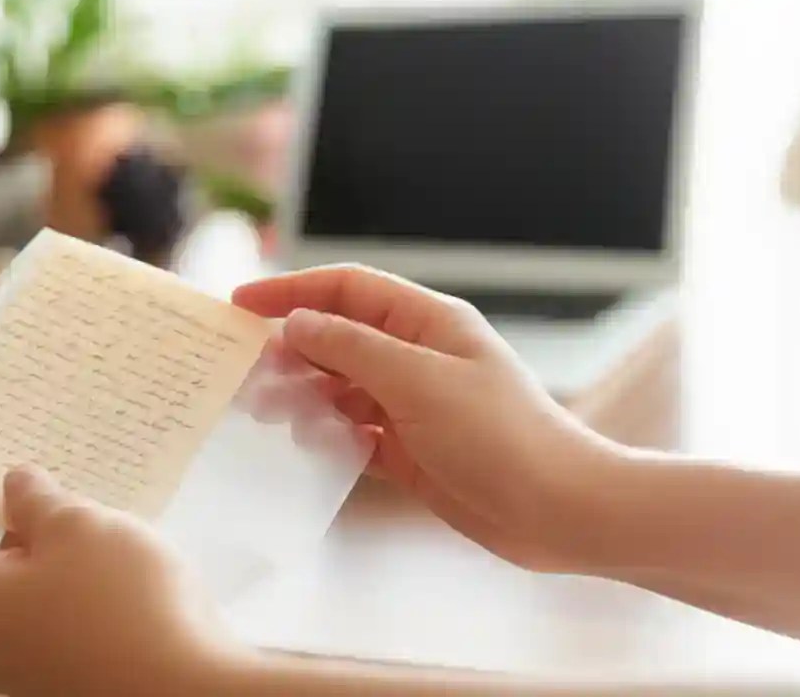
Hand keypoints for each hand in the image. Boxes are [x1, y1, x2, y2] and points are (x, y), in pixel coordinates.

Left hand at [0, 466, 240, 696]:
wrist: (184, 689)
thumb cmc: (120, 599)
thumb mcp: (79, 525)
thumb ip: (38, 500)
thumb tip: (16, 487)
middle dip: (14, 526)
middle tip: (54, 488)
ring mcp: (21, 672)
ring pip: (21, 598)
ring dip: (49, 563)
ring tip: (97, 531)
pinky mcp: (62, 684)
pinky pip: (54, 626)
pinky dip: (72, 597)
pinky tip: (115, 579)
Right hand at [233, 266, 616, 572]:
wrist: (559, 510)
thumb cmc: (499, 435)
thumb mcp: (418, 381)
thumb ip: (352, 348)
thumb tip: (297, 323)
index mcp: (427, 322)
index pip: (347, 289)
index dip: (291, 290)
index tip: (240, 304)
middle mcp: (418, 356)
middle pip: (338, 338)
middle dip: (291, 352)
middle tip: (247, 377)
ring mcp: (415, 403)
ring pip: (341, 386)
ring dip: (305, 395)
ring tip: (274, 415)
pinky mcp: (413, 448)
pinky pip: (356, 430)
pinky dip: (332, 434)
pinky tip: (318, 445)